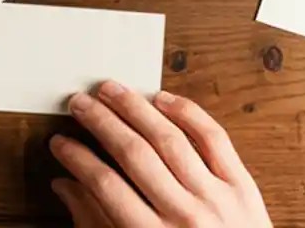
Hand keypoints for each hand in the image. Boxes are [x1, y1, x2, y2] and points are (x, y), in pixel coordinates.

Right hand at [50, 83, 270, 227]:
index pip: (105, 185)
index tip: (61, 142)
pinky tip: (162, 99)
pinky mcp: (243, 187)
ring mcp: (217, 199)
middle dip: (100, 123)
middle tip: (79, 104)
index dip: (77, 158)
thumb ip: (97, 225)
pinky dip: (188, 113)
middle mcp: (185, 217)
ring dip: (135, 108)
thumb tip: (67, 186)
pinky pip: (214, 139)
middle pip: (134, 154)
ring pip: (169, 139)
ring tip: (111, 90)